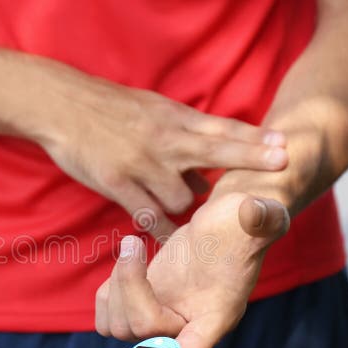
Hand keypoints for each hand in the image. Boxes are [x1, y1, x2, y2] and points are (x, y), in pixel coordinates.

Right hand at [38, 73, 287, 237]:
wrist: (62, 106)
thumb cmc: (111, 110)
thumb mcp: (152, 114)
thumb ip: (184, 143)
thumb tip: (209, 182)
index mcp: (173, 120)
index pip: (221, 128)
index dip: (254, 138)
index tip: (285, 145)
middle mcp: (163, 141)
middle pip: (215, 151)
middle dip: (249, 158)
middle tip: (282, 164)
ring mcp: (141, 164)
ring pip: (182, 198)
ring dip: (188, 208)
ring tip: (181, 212)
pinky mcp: (118, 184)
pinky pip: (149, 216)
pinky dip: (162, 230)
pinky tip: (170, 240)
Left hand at [95, 192, 289, 347]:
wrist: (227, 223)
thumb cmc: (246, 221)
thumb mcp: (258, 214)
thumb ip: (263, 217)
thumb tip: (259, 211)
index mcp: (217, 314)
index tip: (158, 344)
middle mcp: (187, 323)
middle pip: (141, 331)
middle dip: (129, 287)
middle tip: (134, 245)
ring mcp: (162, 316)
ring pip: (118, 328)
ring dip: (114, 288)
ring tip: (132, 248)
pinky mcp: (141, 304)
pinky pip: (108, 317)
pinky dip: (108, 290)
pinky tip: (128, 258)